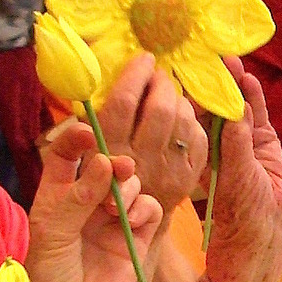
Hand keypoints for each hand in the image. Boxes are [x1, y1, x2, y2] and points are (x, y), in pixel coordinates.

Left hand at [26, 119, 163, 281]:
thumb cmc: (48, 275)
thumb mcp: (52, 230)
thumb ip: (77, 195)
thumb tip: (104, 161)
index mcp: (58, 196)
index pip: (66, 156)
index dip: (76, 140)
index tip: (87, 133)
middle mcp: (87, 203)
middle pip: (106, 166)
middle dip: (114, 162)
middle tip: (116, 168)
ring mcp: (114, 220)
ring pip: (131, 185)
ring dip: (127, 188)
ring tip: (114, 209)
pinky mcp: (138, 238)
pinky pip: (151, 210)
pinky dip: (145, 209)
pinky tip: (132, 222)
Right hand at [94, 53, 205, 213]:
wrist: (127, 223)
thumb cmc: (101, 178)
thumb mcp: (84, 152)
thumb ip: (91, 119)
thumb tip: (103, 75)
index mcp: (108, 151)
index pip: (123, 102)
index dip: (136, 74)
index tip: (143, 59)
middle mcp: (141, 162)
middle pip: (161, 108)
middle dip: (162, 82)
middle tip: (158, 74)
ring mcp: (170, 171)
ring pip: (183, 119)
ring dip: (177, 98)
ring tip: (168, 94)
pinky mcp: (189, 176)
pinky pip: (197, 135)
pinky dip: (190, 119)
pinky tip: (180, 117)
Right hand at [201, 57, 281, 281]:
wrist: (240, 272)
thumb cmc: (258, 231)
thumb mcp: (250, 185)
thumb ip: (240, 147)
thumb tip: (235, 107)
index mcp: (266, 152)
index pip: (253, 108)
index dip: (241, 84)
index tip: (227, 61)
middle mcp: (247, 154)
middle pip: (229, 114)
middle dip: (215, 90)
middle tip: (196, 65)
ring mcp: (226, 167)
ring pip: (210, 130)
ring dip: (198, 109)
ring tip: (182, 83)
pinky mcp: (207, 181)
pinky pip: (198, 151)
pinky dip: (189, 135)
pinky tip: (175, 118)